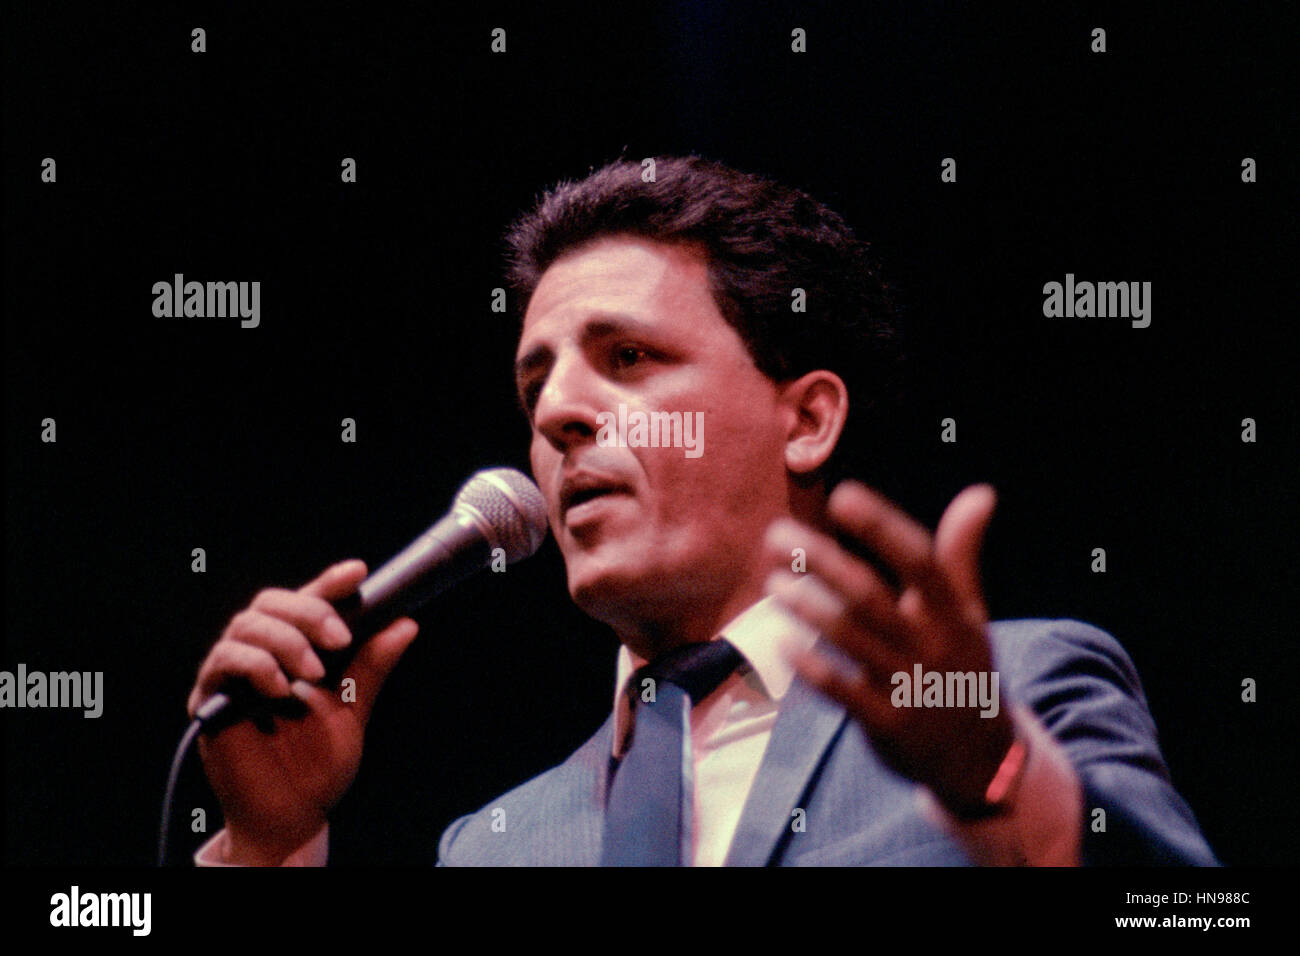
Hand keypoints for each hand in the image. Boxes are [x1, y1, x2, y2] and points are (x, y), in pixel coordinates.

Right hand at [187, 559, 418, 863]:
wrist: (293, 813)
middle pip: (271, 602)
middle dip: (309, 612)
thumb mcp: (354, 709)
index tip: (359, 572)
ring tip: (313, 674)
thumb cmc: (318, 763)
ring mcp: (233, 673)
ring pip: (246, 625)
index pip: (309, 601)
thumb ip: (372, 666)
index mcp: (297, 648)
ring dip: (286, 641)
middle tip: (338, 639)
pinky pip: (223, 660)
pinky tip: (280, 688)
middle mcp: (262, 653)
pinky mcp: (210, 698)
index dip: (331, 582)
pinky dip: (256, 665)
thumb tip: (405, 624)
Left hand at [763, 481, 1014, 815]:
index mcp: (951, 612)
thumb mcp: (968, 612)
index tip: (842, 495)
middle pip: (870, 595)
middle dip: (822, 561)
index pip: (918, 560)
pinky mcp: (887, 724)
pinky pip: (843, 692)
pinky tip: (782, 641)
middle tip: (777, 534)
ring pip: (850, 639)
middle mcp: (931, 645)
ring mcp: (908, 686)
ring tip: (774, 581)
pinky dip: (812, 666)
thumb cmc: (960, 664)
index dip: (881, 527)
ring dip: (807, 607)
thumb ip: (960, 555)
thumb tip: (981, 492)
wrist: (980, 756)